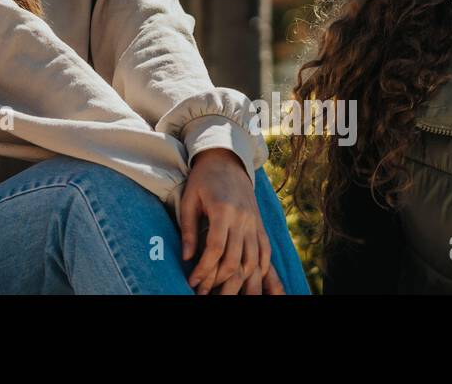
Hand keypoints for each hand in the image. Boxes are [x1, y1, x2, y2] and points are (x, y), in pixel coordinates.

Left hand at [180, 148, 283, 294]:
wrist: (226, 159)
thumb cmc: (202, 179)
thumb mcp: (189, 199)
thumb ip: (188, 229)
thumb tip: (186, 257)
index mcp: (223, 210)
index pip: (216, 248)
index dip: (204, 269)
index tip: (193, 281)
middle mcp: (242, 218)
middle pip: (235, 259)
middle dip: (219, 281)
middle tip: (204, 291)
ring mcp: (254, 222)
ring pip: (253, 260)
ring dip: (240, 280)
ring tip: (224, 291)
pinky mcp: (260, 223)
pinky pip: (265, 251)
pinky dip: (260, 267)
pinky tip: (250, 278)